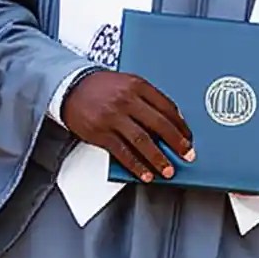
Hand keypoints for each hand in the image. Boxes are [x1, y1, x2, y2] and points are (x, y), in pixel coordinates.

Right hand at [61, 70, 193, 182]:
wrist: (70, 87)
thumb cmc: (103, 86)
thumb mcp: (129, 83)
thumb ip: (150, 99)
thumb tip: (173, 119)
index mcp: (138, 86)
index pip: (167, 107)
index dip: (181, 124)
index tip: (188, 137)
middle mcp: (127, 101)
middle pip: (159, 124)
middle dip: (176, 142)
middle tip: (187, 154)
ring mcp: (113, 118)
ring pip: (142, 141)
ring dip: (158, 158)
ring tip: (168, 170)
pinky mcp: (100, 133)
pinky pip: (122, 152)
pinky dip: (136, 166)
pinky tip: (146, 174)